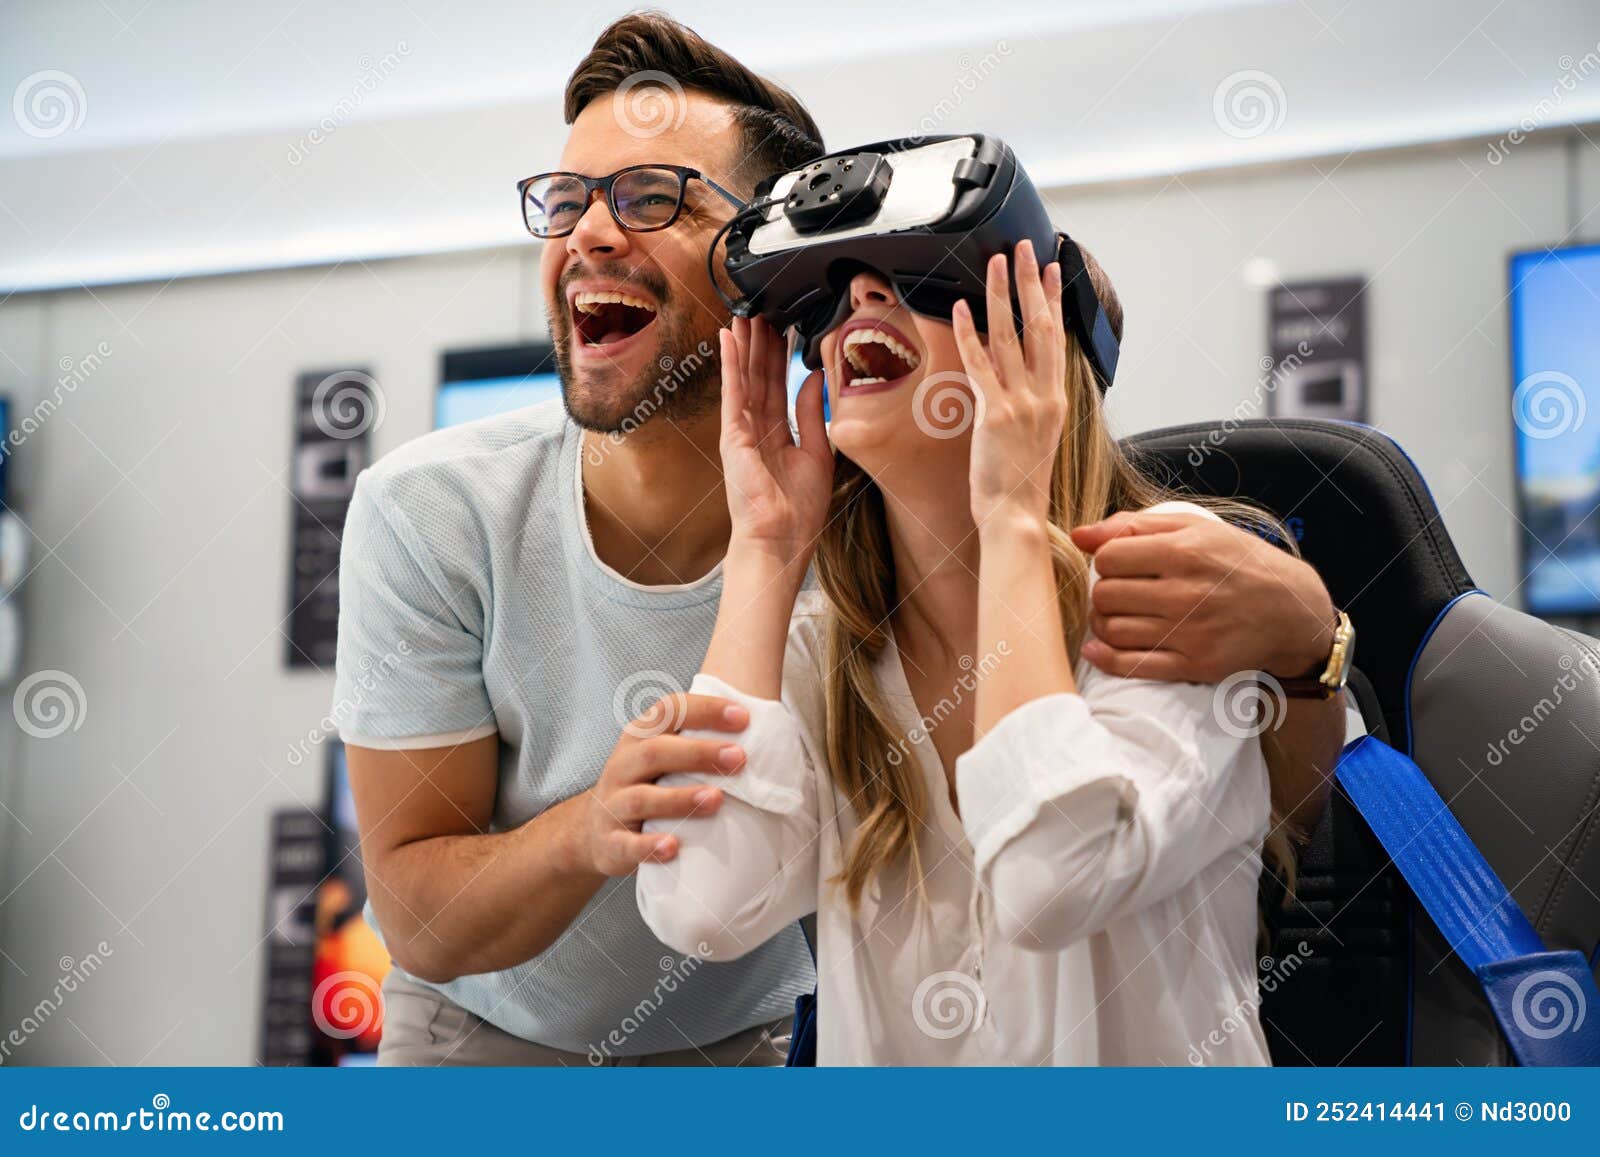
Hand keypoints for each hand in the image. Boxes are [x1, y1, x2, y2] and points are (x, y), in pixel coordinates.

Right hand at [574, 693, 750, 876]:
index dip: (704, 710)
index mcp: (638, 737)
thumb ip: (693, 742)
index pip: (667, 710)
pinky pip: (627, 845)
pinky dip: (649, 847)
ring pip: (642, 798)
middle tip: (740, 758)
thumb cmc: (644, 786)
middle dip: (699, 753)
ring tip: (717, 799)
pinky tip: (673, 847)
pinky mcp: (610, 842)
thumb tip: (761, 733)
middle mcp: (622, 765)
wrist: (592, 831)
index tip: (744, 716)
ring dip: (681, 799)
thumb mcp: (658, 757)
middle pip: (656, 751)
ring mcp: (613, 805)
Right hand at [718, 316, 831, 568]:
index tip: (786, 326)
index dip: (781, 356)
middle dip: (761, 342)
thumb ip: (813, 414)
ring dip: (744, 344)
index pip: (778, 385)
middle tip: (764, 307)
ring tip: (744, 312)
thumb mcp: (818, 453)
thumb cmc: (798, 510)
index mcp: (778, 434)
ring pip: (744, 377)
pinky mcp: (732, 435)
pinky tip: (729, 338)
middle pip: (759, 376)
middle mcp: (756, 429)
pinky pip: (733, 392)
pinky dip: (730, 364)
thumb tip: (814, 378)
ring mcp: (741, 430)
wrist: (781, 538)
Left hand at [951, 239, 1066, 529]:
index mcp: (1056, 399)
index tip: (1052, 268)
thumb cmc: (1020, 483)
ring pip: (1011, 337)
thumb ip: (1031, 403)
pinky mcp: (995, 414)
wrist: (1016, 515)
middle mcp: (1044, 395)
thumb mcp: (1037, 437)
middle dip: (1032, 283)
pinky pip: (980, 365)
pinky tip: (962, 308)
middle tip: (1025, 249)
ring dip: (1002, 295)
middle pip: (1040, 326)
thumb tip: (1019, 380)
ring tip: (997, 263)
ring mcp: (1021, 403)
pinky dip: (969, 334)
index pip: (1057, 337)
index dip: (1054, 299)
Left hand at [1070, 511, 1335, 681]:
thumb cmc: (1238, 562)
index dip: (1105, 561)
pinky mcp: (1195, 665)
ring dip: (1103, 623)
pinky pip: (1131, 665)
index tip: (1118, 564)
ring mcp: (1191, 633)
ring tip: (1116, 615)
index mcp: (1186, 552)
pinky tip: (1098, 648)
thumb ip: (1134, 525)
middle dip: (1103, 592)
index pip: (1108, 558)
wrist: (1293, 611)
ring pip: (1113, 630)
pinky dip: (1105, 658)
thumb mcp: (1196, 528)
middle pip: (1106, 595)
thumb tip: (1079, 535)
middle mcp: (1187, 593)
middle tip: (1118, 592)